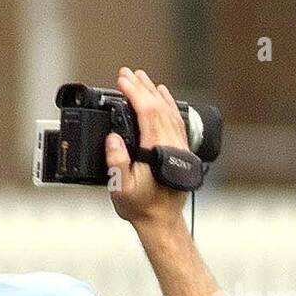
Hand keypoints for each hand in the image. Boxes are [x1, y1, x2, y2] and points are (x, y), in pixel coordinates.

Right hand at [105, 67, 190, 227]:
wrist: (162, 222)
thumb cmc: (141, 207)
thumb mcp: (121, 188)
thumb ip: (117, 162)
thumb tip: (113, 138)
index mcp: (158, 151)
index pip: (148, 112)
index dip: (135, 93)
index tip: (122, 80)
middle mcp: (172, 145)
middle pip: (160, 107)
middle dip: (142, 87)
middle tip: (127, 72)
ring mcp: (180, 147)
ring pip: (170, 112)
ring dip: (155, 93)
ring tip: (142, 78)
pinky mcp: (182, 150)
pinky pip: (177, 121)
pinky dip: (169, 105)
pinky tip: (163, 96)